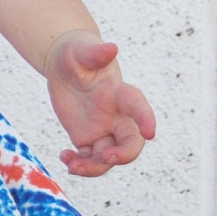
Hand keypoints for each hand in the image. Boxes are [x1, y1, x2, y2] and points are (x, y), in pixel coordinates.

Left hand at [49, 31, 154, 177]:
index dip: (146, 118)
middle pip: (131, 142)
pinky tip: (64, 156)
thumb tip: (111, 48)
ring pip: (109, 157)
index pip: (137, 105)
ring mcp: (103, 129)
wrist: (64, 65)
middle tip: (105, 157)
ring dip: (95, 167)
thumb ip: (95, 52)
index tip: (151, 132)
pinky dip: (79, 164)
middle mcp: (117, 115)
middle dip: (123, 154)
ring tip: (72, 165)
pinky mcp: (88, 137)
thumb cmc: (76, 53)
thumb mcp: (81, 50)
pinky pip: (90, 159)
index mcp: (119, 92)